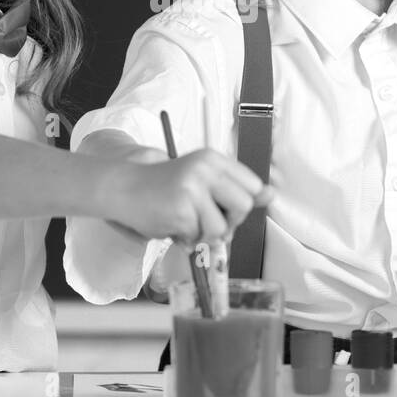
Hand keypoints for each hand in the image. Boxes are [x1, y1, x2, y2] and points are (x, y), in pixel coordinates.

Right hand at [107, 148, 274, 244]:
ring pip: (221, 227)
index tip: (225, 208)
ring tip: (188, 224)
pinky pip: (197, 237)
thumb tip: (271, 194)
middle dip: (230, 222)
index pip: (252, 185)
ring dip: (205, 234)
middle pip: (244, 206)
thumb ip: (235, 188)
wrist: (125, 187)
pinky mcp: (180, 210)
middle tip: (208, 221)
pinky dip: (187, 238)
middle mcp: (205, 169)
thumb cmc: (165, 186)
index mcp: (214, 158)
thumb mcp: (202, 179)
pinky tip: (173, 225)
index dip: (242, 203)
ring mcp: (192, 189)